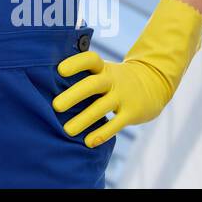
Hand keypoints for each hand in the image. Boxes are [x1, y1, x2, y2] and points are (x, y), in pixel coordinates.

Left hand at [51, 0, 201, 147]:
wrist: (154, 85)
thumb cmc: (115, 79)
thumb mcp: (103, 69)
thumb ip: (82, 72)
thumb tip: (47, 69)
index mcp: (103, 68)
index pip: (90, 60)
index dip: (76, 63)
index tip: (60, 70)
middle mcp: (112, 80)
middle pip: (93, 84)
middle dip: (74, 95)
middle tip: (55, 106)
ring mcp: (123, 97)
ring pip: (102, 108)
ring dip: (84, 119)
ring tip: (66, 130)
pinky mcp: (131, 113)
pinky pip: (116, 124)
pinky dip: (102, 133)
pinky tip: (88, 142)